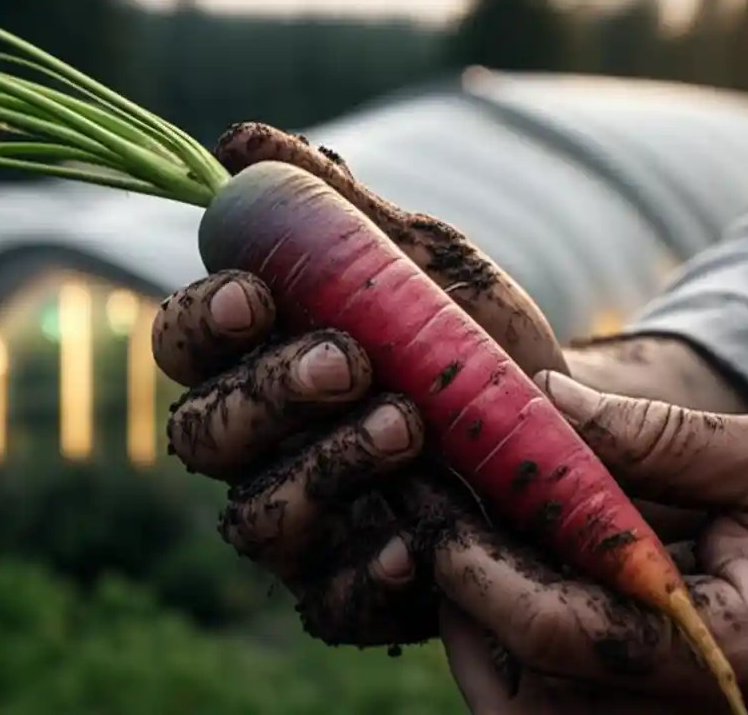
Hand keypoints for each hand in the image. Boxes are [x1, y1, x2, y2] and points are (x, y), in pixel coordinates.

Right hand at [152, 122, 566, 644]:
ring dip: (321, 471)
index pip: (182, 343)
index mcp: (253, 362)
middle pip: (201, 434)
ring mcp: (297, 528)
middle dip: (267, 396)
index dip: (203, 321)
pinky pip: (325, 605)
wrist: (566, 426)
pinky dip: (364, 575)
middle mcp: (255, 450)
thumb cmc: (471, 337)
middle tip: (350, 362)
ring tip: (408, 429)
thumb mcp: (418, 261)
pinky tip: (416, 544)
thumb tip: (237, 142)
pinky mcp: (347, 594)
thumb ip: (334, 210)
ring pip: (253, 518)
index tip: (260, 294)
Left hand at [438, 371, 747, 713]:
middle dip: (472, 628)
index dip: (481, 576)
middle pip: (537, 705)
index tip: (438, 519)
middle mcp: (707, 712)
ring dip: (500, 652)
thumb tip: (543, 399)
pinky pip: (597, 712)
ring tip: (476, 564)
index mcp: (729, 651)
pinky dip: (548, 661)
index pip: (564, 636)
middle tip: (442, 546)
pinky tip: (537, 587)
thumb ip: (656, 439)